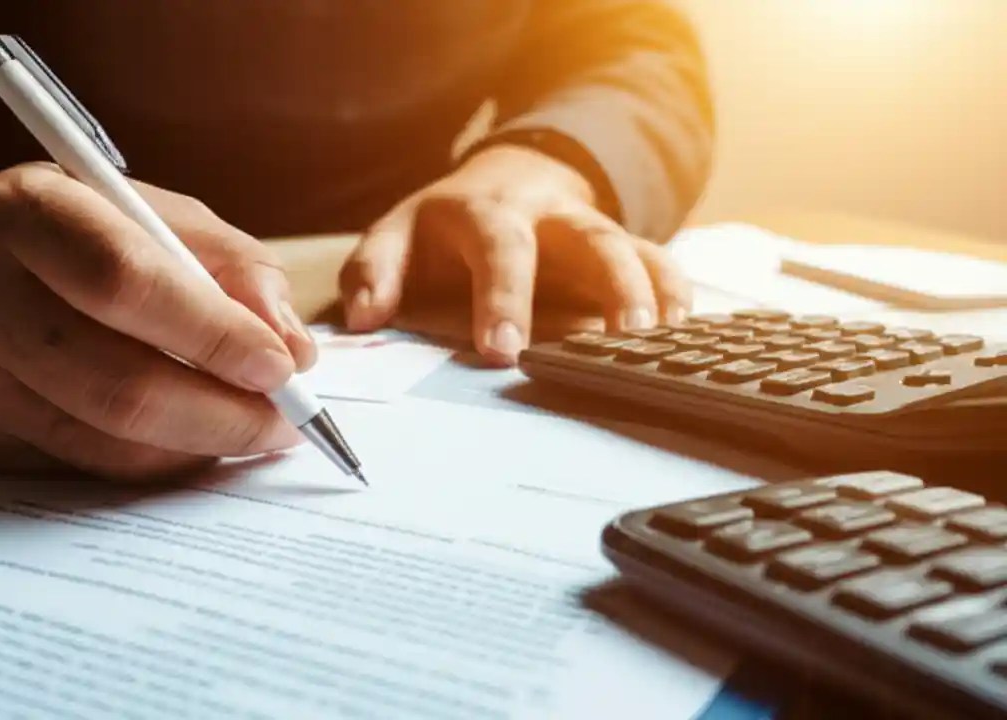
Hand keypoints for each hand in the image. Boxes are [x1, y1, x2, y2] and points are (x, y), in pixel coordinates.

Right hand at [0, 163, 315, 480]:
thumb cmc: (78, 231)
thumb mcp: (156, 214)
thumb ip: (234, 268)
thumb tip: (293, 349)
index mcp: (28, 213)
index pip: (124, 282)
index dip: (214, 334)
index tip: (283, 367)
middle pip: (118, 383)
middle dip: (224, 414)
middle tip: (288, 421)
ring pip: (107, 440)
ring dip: (202, 445)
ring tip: (255, 429)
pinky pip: (90, 467)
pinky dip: (161, 460)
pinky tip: (197, 439)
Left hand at [339, 145, 690, 364]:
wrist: (507, 177)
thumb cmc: (445, 225)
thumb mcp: (397, 235)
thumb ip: (374, 272)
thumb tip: (363, 317)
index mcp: (484, 212)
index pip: (498, 249)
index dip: (503, 298)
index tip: (502, 351)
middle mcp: (548, 215)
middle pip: (588, 240)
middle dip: (607, 289)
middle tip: (617, 343)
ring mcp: (591, 228)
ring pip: (633, 249)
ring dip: (651, 291)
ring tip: (660, 339)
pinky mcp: (622, 245)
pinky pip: (660, 260)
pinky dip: (676, 291)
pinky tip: (683, 332)